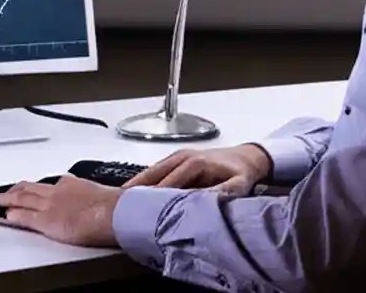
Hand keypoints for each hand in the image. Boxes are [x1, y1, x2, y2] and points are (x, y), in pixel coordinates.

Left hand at [0, 175, 123, 247]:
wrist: (114, 212)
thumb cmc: (117, 205)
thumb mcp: (111, 192)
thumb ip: (108, 190)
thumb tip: (123, 189)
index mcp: (74, 184)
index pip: (55, 183)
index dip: (43, 187)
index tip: (39, 187)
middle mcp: (59, 191)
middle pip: (32, 188)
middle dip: (18, 188)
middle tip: (10, 190)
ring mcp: (50, 205)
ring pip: (23, 199)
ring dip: (8, 199)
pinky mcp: (46, 221)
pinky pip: (24, 217)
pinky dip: (13, 215)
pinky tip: (6, 216)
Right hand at [124, 144, 271, 194]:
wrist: (246, 158)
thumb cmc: (241, 173)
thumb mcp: (236, 186)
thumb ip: (220, 194)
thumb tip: (200, 204)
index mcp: (196, 162)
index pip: (169, 181)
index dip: (154, 195)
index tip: (141, 209)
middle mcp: (183, 156)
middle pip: (154, 173)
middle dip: (138, 188)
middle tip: (120, 205)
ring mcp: (179, 156)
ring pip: (152, 171)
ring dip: (137, 184)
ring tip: (119, 199)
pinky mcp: (177, 160)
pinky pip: (157, 170)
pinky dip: (144, 180)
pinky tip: (133, 192)